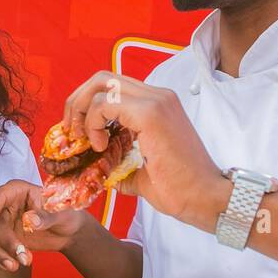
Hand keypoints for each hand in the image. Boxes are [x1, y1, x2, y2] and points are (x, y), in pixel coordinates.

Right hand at [0, 180, 88, 270]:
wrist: (67, 232)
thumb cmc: (65, 214)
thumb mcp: (61, 213)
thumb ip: (46, 216)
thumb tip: (30, 220)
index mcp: (17, 191)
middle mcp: (5, 205)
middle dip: (5, 243)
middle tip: (23, 258)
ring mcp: (1, 222)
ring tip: (15, 267)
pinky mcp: (1, 238)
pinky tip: (10, 266)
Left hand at [62, 72, 229, 229]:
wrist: (206, 199)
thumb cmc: (179, 188)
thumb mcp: (138, 172)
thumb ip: (118, 163)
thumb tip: (98, 169)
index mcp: (156, 105)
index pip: (112, 87)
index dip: (87, 105)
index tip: (79, 133)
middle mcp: (157, 96)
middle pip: (102, 78)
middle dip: (78, 101)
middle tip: (72, 130)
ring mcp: (156, 101)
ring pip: (101, 84)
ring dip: (82, 111)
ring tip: (85, 140)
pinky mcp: (151, 113)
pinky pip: (106, 103)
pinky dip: (94, 123)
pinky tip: (99, 146)